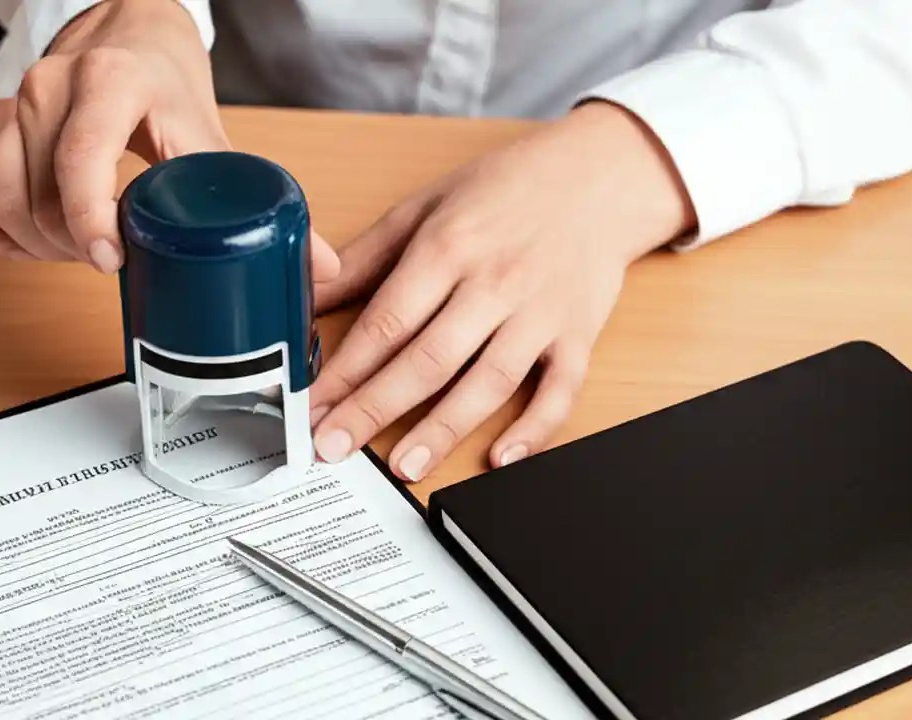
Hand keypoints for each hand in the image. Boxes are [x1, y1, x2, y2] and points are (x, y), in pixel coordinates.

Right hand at [0, 0, 338, 278]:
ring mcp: (9, 104)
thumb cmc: (166, 84)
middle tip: (107, 258)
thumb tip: (316, 266)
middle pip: (35, 193)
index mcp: (112, 83)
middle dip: (71, 245)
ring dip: (29, 242)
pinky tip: (13, 245)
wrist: (127, 31)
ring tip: (73, 250)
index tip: (110, 261)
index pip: (81, 157)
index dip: (90, 220)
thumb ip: (256, 199)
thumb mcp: (214, 134)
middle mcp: (50, 88)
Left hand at [309, 101, 694, 480]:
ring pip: (488, 381)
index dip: (344, 371)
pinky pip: (560, 390)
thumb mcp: (426, 207)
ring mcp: (540, 313)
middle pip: (429, 359)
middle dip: (375, 409)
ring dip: (444, 428)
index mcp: (448, 247)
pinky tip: (501, 457)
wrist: (599, 175)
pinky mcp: (579, 334)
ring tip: (404, 466)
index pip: (386, 322)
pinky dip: (534, 428)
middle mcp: (495, 283)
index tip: (311, 407)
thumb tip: (311, 295)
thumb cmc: (507, 189)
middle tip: (334, 448)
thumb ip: (366, 257)